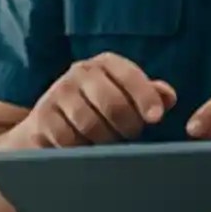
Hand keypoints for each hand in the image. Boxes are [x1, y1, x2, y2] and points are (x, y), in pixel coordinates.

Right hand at [16, 52, 176, 147]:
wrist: (48, 122)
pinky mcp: (42, 116)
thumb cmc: (99, 108)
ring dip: (105, 140)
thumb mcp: (125, 96)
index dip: (145, 97)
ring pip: (90, 124)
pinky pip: (68, 139)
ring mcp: (58, 93)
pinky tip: (85, 148)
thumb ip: (150, 95)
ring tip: (109, 143)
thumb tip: (168, 97)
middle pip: (112, 103)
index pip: (129, 76)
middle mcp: (80, 72)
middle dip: (128, 125)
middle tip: (132, 136)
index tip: (156, 118)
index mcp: (106, 64)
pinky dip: (81, 148)